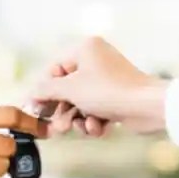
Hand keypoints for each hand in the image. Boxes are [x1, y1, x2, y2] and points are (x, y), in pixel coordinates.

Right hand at [29, 36, 169, 136]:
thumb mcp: (71, 89)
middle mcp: (96, 60)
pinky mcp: (116, 97)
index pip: (54, 69)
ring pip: (80, 102)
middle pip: (66, 89)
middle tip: (56, 128)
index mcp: (85, 48)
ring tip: (79, 128)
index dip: (43, 91)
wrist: (147, 106)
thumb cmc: (109, 91)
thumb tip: (31, 95)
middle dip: (62, 110)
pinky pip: (96, 109)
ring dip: (78, 119)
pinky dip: (94, 121)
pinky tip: (98, 128)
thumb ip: (46, 90)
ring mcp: (107, 79)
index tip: (34, 110)